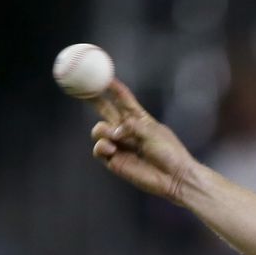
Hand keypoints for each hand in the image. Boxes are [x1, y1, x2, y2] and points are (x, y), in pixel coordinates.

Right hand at [89, 79, 197, 205]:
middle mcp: (127, 130)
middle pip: (106, 110)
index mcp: (140, 119)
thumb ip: (132, 126)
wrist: (174, 177)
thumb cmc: (170, 153)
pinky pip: (99, 148)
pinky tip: (112, 149)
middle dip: (93, 98)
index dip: (114, 88)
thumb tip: (115, 130)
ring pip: (99, 130)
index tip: (104, 76)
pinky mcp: (114, 160)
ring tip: (115, 137)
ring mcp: (120, 145)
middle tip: (81, 88)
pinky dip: (102, 146)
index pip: (124, 100)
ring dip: (103, 130)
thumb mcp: (153, 132)